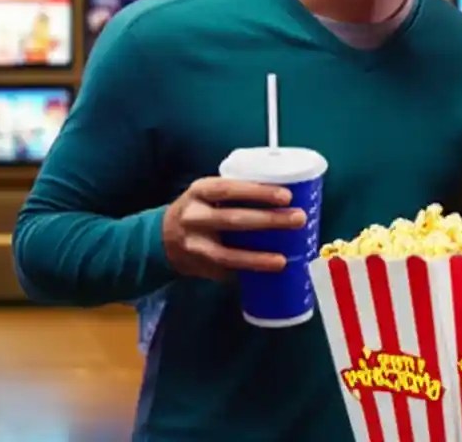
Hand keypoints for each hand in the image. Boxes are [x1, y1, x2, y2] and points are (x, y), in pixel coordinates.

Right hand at [161, 177, 302, 279]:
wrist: (162, 238)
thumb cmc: (199, 210)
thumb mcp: (208, 194)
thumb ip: (235, 194)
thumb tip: (283, 199)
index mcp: (200, 191)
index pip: (229, 188)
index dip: (258, 192)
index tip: (286, 196)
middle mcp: (194, 217)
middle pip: (233, 220)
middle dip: (269, 220)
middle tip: (298, 219)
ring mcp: (195, 245)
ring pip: (228, 254)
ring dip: (258, 258)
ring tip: (284, 260)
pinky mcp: (200, 267)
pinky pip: (227, 271)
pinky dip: (248, 272)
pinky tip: (267, 273)